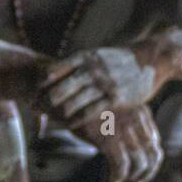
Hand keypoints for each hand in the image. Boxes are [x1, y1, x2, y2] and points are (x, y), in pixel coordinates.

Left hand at [37, 47, 161, 127]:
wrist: (150, 59)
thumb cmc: (119, 60)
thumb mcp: (95, 55)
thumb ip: (76, 64)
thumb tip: (51, 71)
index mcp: (83, 58)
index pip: (53, 71)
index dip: (40, 83)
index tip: (32, 92)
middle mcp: (91, 70)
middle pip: (59, 89)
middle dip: (44, 100)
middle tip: (34, 108)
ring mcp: (103, 84)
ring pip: (72, 102)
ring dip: (58, 112)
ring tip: (48, 119)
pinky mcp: (115, 98)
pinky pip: (90, 112)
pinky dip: (76, 119)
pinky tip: (68, 125)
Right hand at [75, 106, 163, 181]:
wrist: (64, 100)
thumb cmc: (86, 107)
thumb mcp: (112, 109)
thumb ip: (126, 123)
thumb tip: (134, 145)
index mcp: (140, 110)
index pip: (154, 140)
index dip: (152, 159)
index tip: (144, 169)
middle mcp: (136, 119)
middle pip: (153, 152)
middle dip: (148, 171)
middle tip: (138, 180)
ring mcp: (123, 129)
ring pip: (140, 161)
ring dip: (134, 175)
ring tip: (123, 180)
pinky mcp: (108, 139)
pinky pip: (122, 164)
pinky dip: (120, 175)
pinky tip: (114, 180)